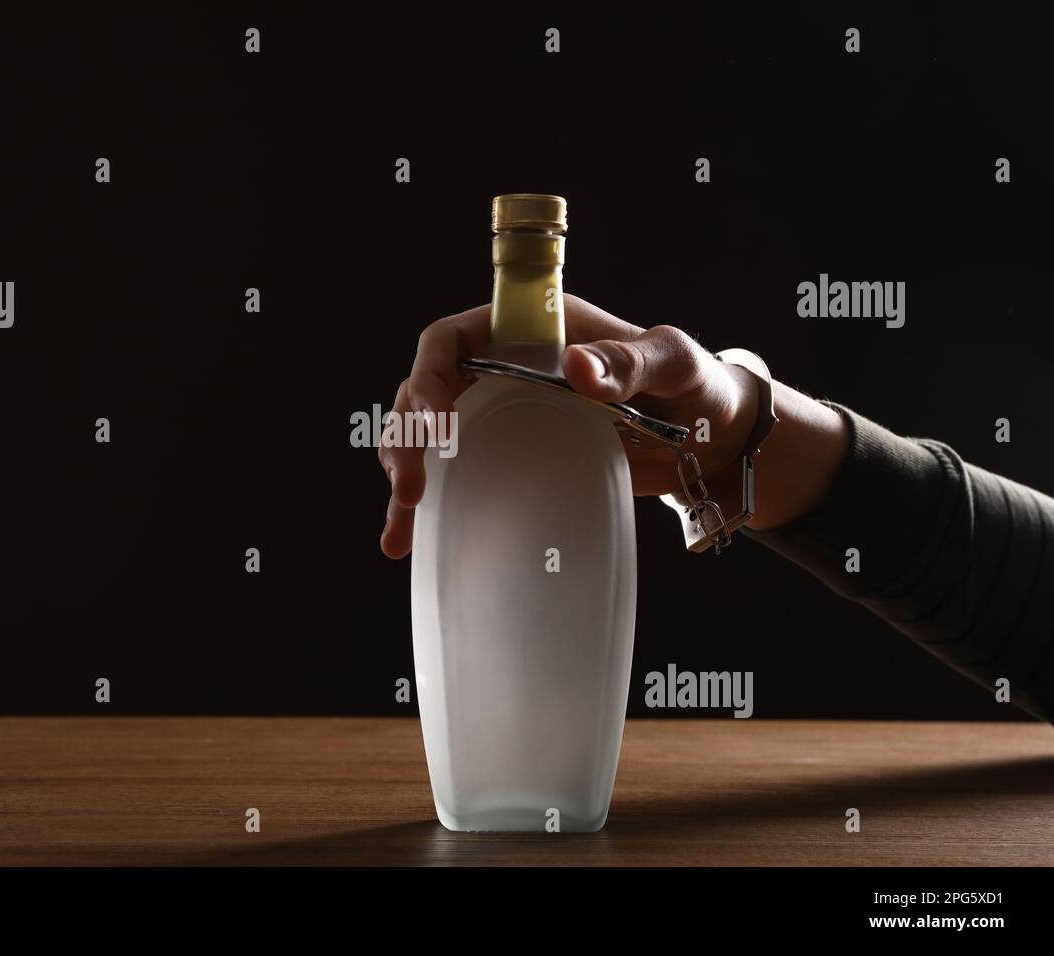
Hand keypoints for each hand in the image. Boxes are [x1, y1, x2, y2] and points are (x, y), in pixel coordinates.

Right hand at [379, 294, 760, 557]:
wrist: (713, 442)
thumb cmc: (695, 387)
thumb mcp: (673, 364)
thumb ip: (629, 361)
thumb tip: (576, 368)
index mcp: (530, 329)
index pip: (451, 340)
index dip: (428, 376)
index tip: (433, 424)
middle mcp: (502, 367)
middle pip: (425, 394)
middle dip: (408, 440)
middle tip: (412, 491)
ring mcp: (501, 417)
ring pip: (426, 438)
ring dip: (405, 476)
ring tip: (402, 527)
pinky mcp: (508, 461)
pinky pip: (454, 477)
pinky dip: (428, 508)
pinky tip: (407, 543)